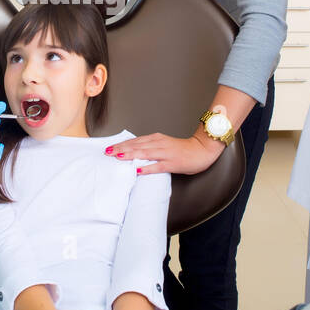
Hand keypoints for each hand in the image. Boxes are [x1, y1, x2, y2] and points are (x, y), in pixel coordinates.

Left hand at [103, 133, 222, 175]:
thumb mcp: (163, 145)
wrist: (201, 150)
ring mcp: (166, 153)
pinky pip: (158, 166)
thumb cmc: (182, 150)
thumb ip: (150, 148)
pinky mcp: (172, 163)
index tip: (109, 148)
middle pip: (136, 145)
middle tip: (107, 152)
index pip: (135, 141)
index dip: (121, 144)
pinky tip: (138, 170)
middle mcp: (159, 144)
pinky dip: (147, 167)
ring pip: (144, 153)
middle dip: (121, 149)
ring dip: (130, 155)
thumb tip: (134, 153)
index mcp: (156, 139)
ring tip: (118, 158)